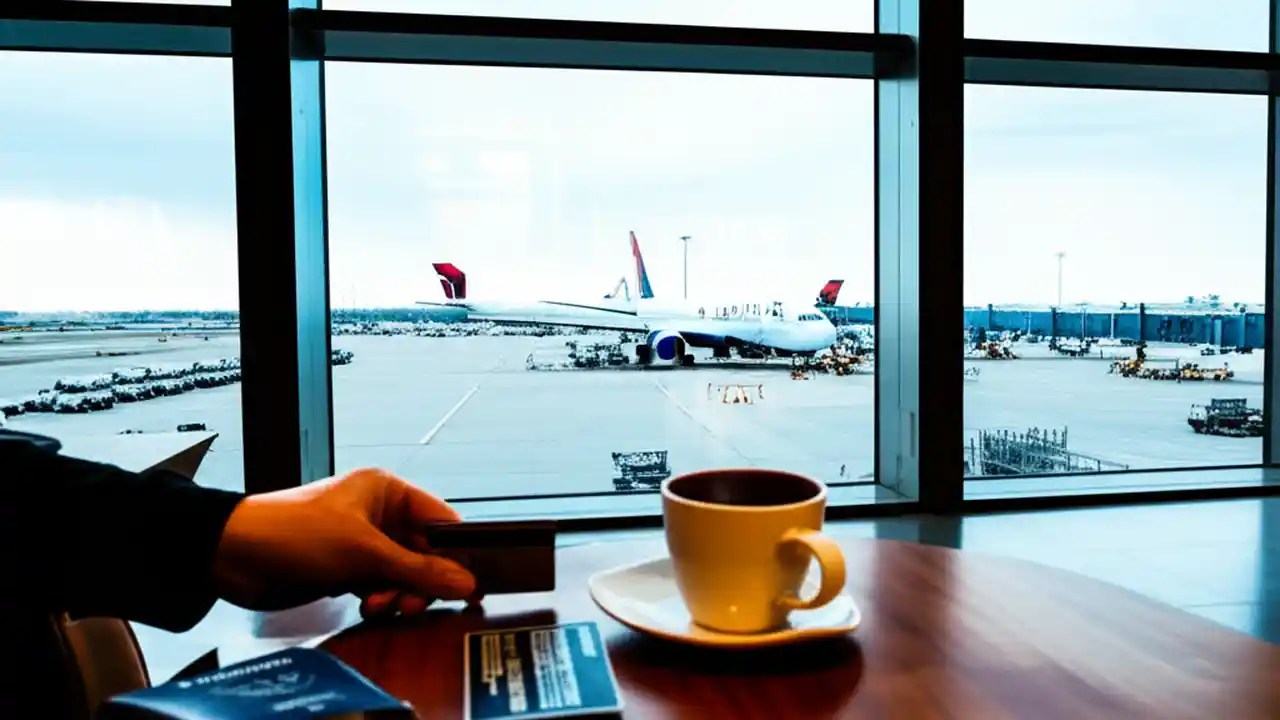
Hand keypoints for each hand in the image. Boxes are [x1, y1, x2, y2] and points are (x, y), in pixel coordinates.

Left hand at [213, 467, 477, 618]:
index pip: (440, 520)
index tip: (466, 580)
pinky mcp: (346, 569)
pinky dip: (380, 599)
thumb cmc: (290, 531)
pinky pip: (381, 586)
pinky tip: (367, 605)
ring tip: (382, 604)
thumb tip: (464, 580)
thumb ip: (418, 569)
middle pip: (424, 553)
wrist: (232, 555)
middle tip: (413, 601)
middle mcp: (378, 514)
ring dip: (399, 593)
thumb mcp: (363, 552)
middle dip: (421, 580)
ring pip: (403, 574)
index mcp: (387, 491)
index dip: (455, 551)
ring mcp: (362, 543)